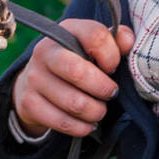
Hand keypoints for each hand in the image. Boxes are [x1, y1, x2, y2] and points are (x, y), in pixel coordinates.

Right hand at [12, 20, 134, 137]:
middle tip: (111, 93)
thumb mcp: (93, 46)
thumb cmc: (76, 60)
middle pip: (78, 71)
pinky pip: (62, 122)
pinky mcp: (29, 102)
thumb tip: (128, 40)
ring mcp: (34, 77)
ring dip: (95, 111)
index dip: (111, 55)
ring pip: (73, 102)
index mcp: (66, 30)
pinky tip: (88, 123)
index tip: (113, 68)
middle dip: (103, 88)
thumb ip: (115, 41)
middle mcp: (46, 51)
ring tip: (100, 110)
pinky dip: (82, 127)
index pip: (95, 36)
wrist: (36, 81)